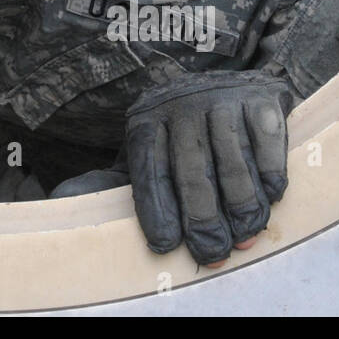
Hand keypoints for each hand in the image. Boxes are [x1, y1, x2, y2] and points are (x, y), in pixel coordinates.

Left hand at [125, 71, 293, 265]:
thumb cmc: (184, 133)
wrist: (228, 84)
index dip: (156, 210)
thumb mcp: (149, 147)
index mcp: (147, 119)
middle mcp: (181, 106)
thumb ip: (121, 177)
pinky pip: (267, 144)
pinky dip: (271, 175)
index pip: (148, 168)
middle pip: (191, 171)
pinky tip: (271, 198)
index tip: (166, 246)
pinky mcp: (260, 100)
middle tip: (213, 253)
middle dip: (202, 220)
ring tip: (245, 238)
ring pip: (232, 163)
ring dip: (242, 208)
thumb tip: (66, 197)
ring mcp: (222, 99)